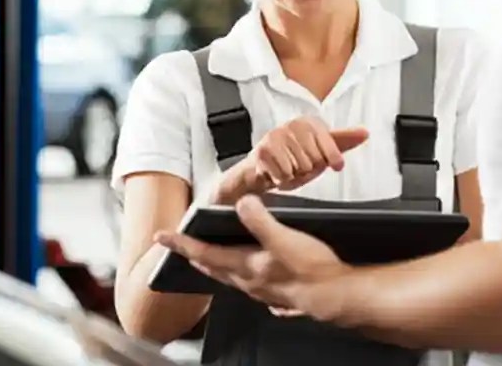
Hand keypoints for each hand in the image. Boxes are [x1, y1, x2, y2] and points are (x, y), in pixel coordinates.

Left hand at [156, 195, 352, 320]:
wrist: (339, 298)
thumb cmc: (313, 271)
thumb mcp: (284, 238)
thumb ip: (260, 220)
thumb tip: (241, 203)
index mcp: (246, 265)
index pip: (204, 252)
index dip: (182, 243)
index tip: (163, 237)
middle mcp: (251, 281)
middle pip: (214, 268)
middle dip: (195, 256)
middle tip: (181, 248)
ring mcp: (265, 292)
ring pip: (233, 279)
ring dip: (218, 268)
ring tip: (210, 260)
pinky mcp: (282, 297)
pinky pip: (257, 291)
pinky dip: (250, 283)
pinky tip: (256, 282)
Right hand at [213, 117, 368, 202]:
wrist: (257, 171)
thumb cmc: (290, 160)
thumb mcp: (319, 151)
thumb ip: (342, 142)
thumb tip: (365, 132)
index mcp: (309, 123)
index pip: (330, 145)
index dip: (332, 158)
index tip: (335, 165)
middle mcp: (292, 124)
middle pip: (315, 160)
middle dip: (308, 170)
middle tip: (298, 167)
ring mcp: (275, 136)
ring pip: (300, 168)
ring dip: (295, 176)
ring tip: (287, 170)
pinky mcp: (262, 150)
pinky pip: (284, 174)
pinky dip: (282, 180)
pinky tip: (276, 174)